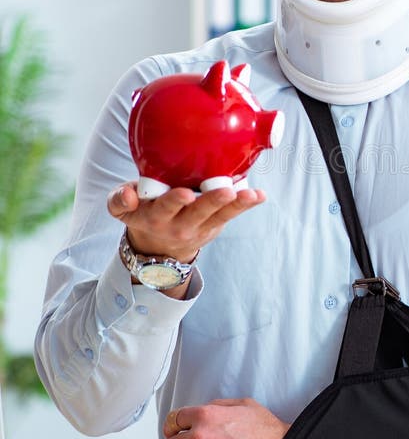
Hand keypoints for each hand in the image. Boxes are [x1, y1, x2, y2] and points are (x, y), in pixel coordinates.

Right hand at [107, 182, 265, 261]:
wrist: (158, 247)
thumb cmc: (142, 213)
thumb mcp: (123, 210)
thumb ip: (119, 200)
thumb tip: (127, 195)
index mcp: (156, 216)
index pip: (164, 208)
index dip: (174, 201)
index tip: (185, 194)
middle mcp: (180, 224)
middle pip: (198, 213)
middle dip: (212, 202)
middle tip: (226, 191)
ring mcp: (201, 226)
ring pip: (220, 215)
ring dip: (237, 204)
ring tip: (251, 194)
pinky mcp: (215, 225)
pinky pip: (232, 214)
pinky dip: (247, 204)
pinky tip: (260, 195)